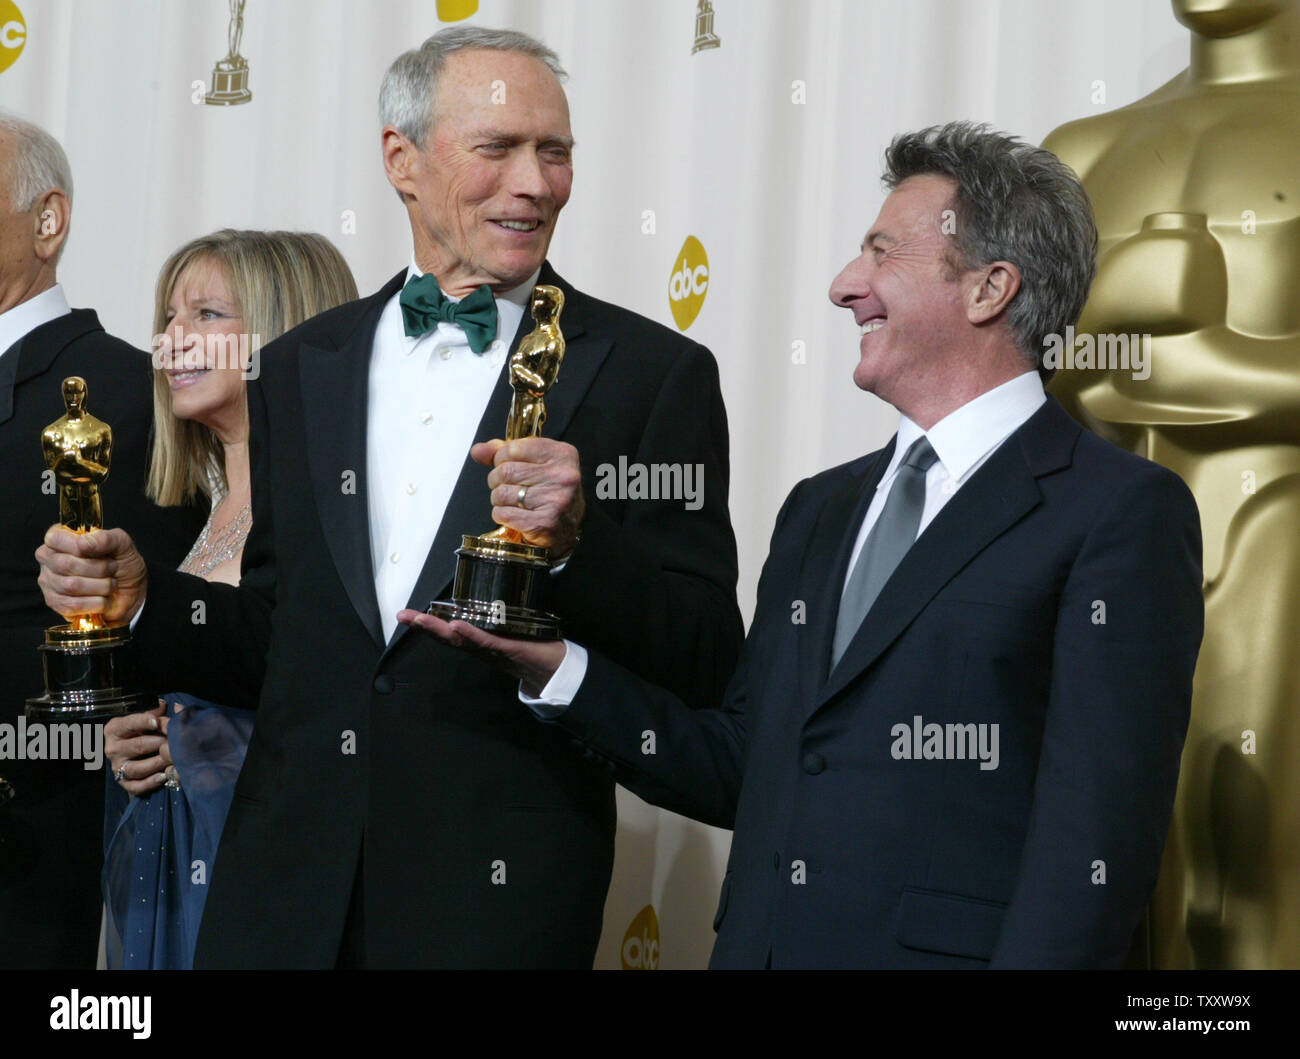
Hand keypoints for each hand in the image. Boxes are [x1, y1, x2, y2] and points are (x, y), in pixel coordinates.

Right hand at [36, 525, 146, 624]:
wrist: (132, 591)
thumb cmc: (122, 563)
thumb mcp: (122, 543)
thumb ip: (104, 538)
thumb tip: (82, 543)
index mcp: (59, 538)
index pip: (54, 539)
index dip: (80, 546)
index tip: (102, 552)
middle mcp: (48, 559)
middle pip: (66, 564)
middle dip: (100, 568)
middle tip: (112, 568)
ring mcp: (49, 582)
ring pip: (71, 586)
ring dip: (101, 586)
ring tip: (110, 583)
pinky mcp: (56, 603)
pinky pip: (73, 605)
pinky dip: (97, 602)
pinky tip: (103, 598)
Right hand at [105, 700, 168, 795]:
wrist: (129, 752)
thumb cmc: (140, 731)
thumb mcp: (142, 719)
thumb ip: (152, 712)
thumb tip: (163, 705)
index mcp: (114, 729)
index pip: (129, 724)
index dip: (144, 721)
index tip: (159, 721)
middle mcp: (112, 749)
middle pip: (138, 746)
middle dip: (160, 743)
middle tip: (176, 741)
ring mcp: (117, 767)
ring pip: (137, 768)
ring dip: (157, 763)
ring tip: (174, 758)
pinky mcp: (123, 783)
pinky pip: (135, 786)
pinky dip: (149, 783)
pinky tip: (163, 776)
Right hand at [396, 610, 565, 695]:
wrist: (555, 673)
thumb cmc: (534, 651)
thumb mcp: (511, 635)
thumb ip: (499, 625)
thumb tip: (490, 604)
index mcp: (480, 642)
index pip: (449, 631)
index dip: (428, 624)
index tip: (406, 615)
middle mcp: (482, 648)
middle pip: (448, 637)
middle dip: (424, 626)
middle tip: (403, 616)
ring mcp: (492, 650)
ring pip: (462, 639)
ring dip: (440, 629)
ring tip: (421, 619)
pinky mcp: (508, 649)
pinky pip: (487, 641)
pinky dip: (471, 634)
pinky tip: (457, 626)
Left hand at [472, 437, 584, 559]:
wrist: (566, 530)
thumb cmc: (549, 494)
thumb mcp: (534, 464)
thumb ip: (504, 453)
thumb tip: (478, 450)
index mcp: (562, 455)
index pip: (513, 448)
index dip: (502, 458)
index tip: (508, 466)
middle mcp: (563, 476)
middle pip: (505, 471)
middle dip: (497, 481)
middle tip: (508, 488)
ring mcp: (555, 500)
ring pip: (502, 493)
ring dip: (499, 500)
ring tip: (513, 503)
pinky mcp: (544, 523)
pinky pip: (503, 513)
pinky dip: (502, 515)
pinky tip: (515, 516)